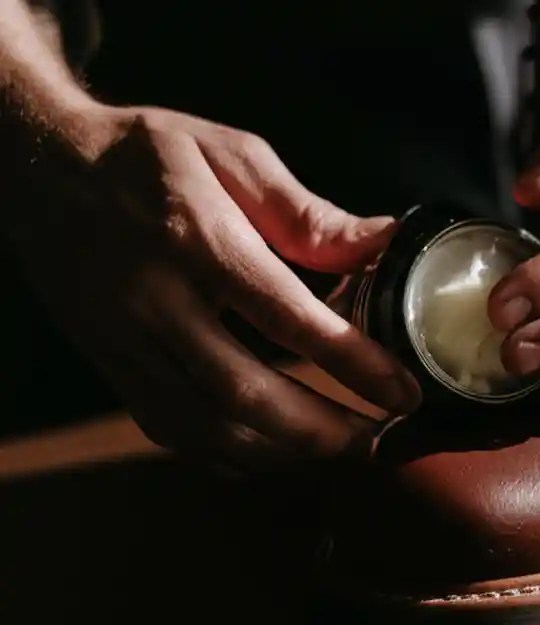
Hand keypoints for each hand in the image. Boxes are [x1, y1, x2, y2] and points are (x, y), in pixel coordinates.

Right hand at [10, 105, 420, 465]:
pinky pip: (172, 431)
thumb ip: (307, 212)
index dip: (351, 363)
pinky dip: (230, 454)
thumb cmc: (145, 155)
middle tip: (382, 442)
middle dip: (321, 431)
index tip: (403, 392)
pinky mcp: (109, 366)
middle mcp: (153, 300)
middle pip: (242, 392)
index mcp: (195, 238)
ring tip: (343, 450)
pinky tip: (277, 452)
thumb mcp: (230, 155)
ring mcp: (123, 342)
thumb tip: (384, 243)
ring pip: (205, 426)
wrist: (35, 168)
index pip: (285, 316)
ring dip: (282, 452)